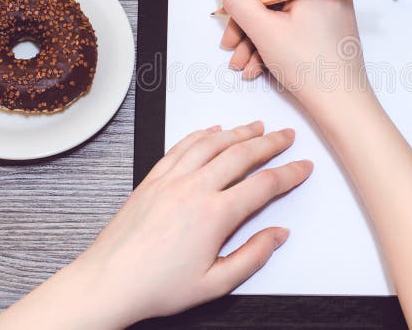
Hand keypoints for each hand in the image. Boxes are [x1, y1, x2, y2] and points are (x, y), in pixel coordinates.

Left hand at [1, 122, 311, 328]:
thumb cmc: (156, 285)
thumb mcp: (215, 284)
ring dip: (239, 131)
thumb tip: (276, 235)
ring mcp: (172, 179)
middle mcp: (194, 189)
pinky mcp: (153, 179)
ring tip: (256, 126)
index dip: (289, 173)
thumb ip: (252, 256)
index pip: (264, 185)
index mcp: (214, 215)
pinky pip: (182, 146)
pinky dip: (202, 134)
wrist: (109, 282)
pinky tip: (212, 131)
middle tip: (286, 136)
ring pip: (213, 143)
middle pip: (242, 154)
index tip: (302, 167)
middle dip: (270, 143)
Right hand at [218, 0, 369, 109]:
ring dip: (254, 34)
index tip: (249, 10)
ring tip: (241, 63)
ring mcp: (327, 3)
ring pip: (278, 7)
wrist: (341, 103)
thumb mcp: (263, 30)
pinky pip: (291, 20)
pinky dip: (271, 39)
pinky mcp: (326, 21)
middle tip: (231, 43)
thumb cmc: (311, 67)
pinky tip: (256, 65)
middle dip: (248, 17)